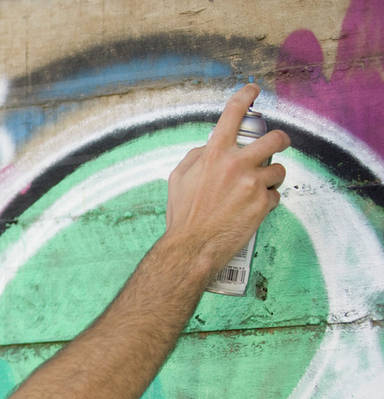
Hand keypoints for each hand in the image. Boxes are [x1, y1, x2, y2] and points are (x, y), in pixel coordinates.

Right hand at [165, 84, 289, 275]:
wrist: (191, 246)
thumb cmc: (182, 214)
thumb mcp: (178, 179)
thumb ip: (195, 157)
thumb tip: (209, 147)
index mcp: (214, 154)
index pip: (232, 114)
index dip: (245, 96)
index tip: (253, 90)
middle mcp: (237, 164)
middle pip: (275, 139)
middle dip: (281, 139)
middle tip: (280, 143)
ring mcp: (252, 184)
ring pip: (279, 171)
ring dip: (271, 179)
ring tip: (258, 190)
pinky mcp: (263, 204)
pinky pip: (274, 197)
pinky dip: (265, 203)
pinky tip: (252, 210)